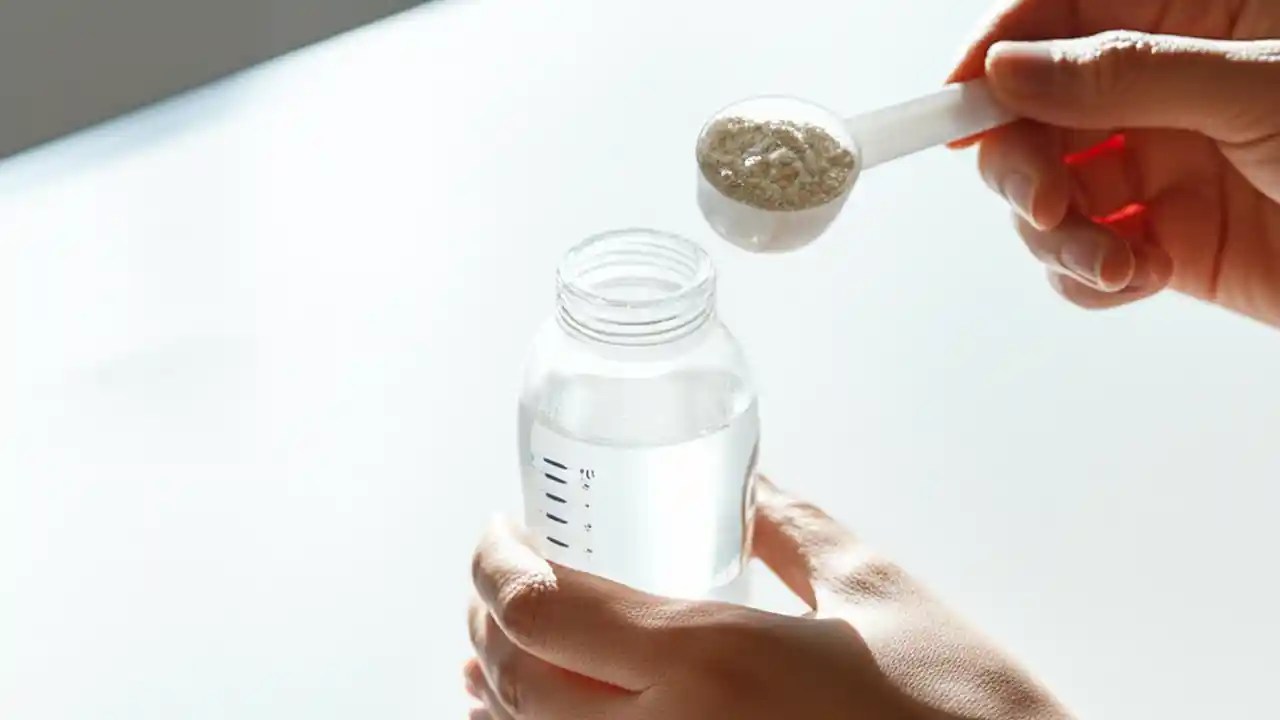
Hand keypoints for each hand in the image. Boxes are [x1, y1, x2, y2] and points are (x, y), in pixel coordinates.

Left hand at [464, 478, 1069, 718]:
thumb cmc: (963, 711)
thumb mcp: (878, 595)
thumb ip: (795, 530)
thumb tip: (752, 484)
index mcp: (711, 658)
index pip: (541, 606)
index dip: (491, 561)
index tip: (498, 530)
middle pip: (514, 676)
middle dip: (483, 617)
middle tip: (499, 573)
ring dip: (493, 688)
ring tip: (495, 646)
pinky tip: (543, 716)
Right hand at [949, 1, 1279, 323]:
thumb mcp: (1258, 89)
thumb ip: (1127, 74)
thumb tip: (1009, 68)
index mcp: (1192, 22)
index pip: (1061, 15)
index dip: (997, 51)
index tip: (959, 102)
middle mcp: (1164, 94)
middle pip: (1035, 116)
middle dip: (1022, 167)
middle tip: (1041, 203)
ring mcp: (1164, 171)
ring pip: (1052, 198)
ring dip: (1060, 240)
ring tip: (1112, 263)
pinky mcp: (1172, 246)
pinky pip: (1086, 264)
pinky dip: (1092, 281)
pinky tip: (1145, 276)